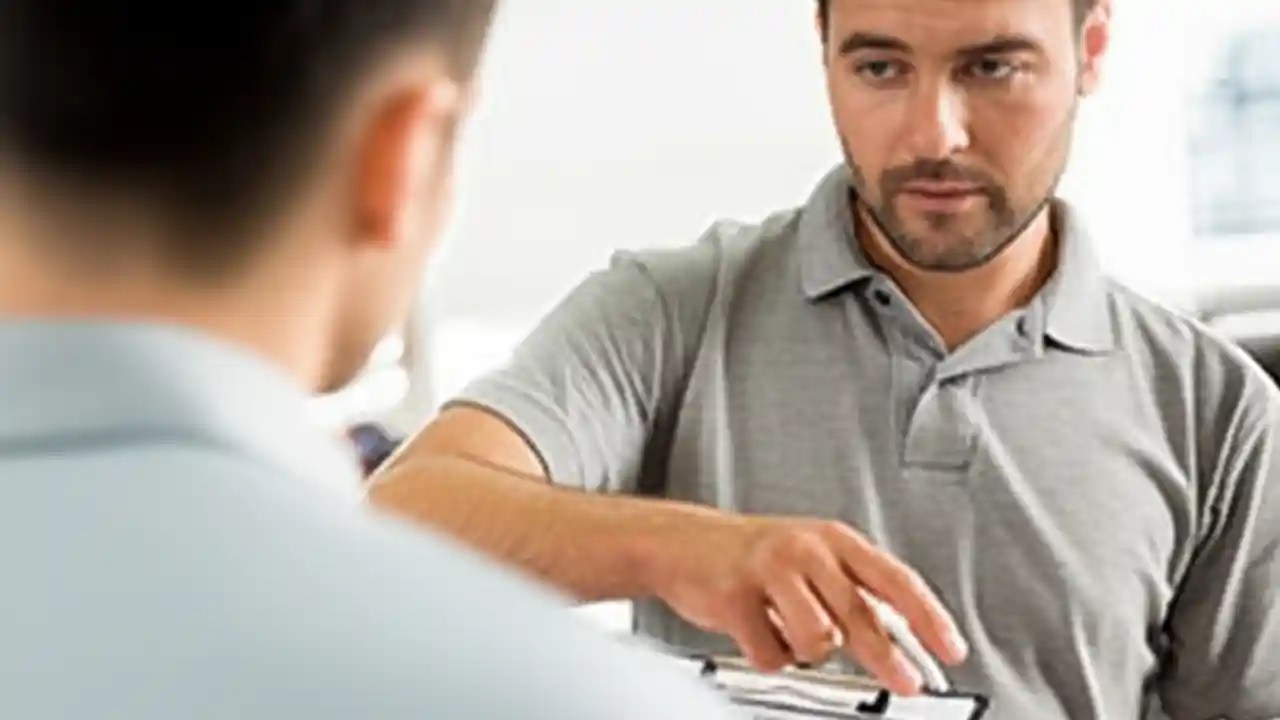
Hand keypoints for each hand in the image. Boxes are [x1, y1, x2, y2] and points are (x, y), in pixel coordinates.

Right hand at [647, 515, 967, 694]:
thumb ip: (853, 593)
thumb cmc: (753, 555)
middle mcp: (805, 549)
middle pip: (862, 615)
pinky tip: (755, 630)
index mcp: (833, 538)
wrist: (681, 542)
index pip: (895, 579)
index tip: (950, 649)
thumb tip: (901, 640)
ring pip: (817, 639)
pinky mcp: (735, 597)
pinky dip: (767, 654)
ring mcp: (769, 570)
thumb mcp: (812, 560)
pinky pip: (770, 653)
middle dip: (887, 658)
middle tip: (905, 684)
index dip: (928, 617)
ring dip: (806, 650)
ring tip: (788, 631)